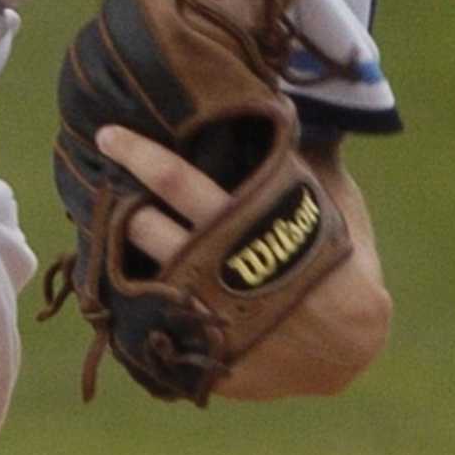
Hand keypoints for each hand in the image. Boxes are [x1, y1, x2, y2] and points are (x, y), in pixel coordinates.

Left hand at [96, 125, 392, 401]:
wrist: (356, 348)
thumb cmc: (338, 259)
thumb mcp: (329, 201)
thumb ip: (302, 157)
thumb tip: (286, 95)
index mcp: (250, 223)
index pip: (179, 181)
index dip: (139, 155)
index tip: (107, 134)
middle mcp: (222, 272)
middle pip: (147, 228)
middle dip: (116, 205)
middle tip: (98, 183)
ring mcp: (211, 320)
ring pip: (141, 278)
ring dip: (118, 254)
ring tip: (104, 231)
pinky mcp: (204, 358)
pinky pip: (152, 331)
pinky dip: (134, 308)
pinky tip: (120, 288)